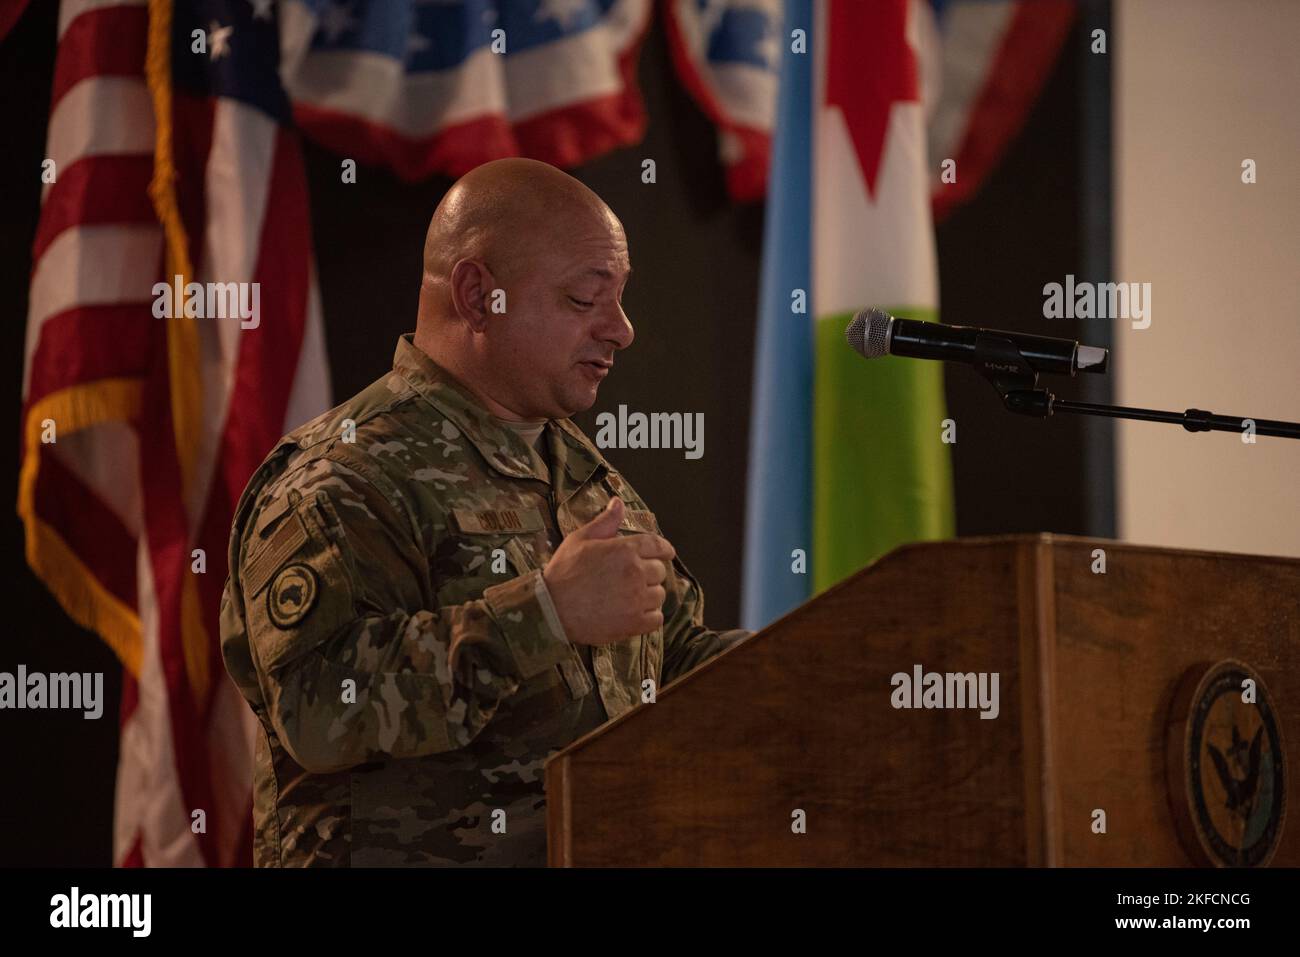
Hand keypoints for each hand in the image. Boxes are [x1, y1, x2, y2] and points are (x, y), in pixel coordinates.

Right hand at [542, 497, 674, 644]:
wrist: (551, 608)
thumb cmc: (564, 571)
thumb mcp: (581, 539)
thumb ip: (605, 521)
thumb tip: (618, 502)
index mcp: (624, 550)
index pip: (658, 545)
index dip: (665, 549)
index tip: (666, 553)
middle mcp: (635, 573)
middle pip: (660, 571)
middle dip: (649, 573)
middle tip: (632, 578)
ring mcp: (636, 600)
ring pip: (659, 595)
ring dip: (648, 595)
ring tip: (630, 596)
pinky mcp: (634, 623)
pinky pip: (656, 618)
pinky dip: (649, 616)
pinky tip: (634, 613)